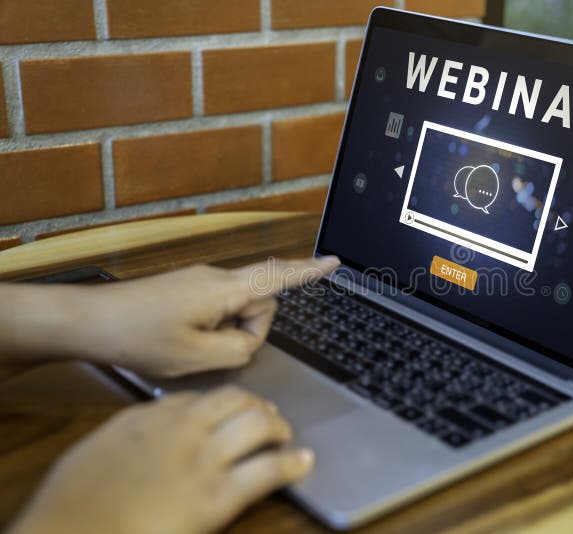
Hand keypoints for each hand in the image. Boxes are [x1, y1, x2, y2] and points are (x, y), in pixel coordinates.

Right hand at [11, 386, 312, 533]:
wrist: (73, 533)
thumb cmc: (70, 505)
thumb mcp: (92, 454)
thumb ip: (125, 438)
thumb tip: (142, 436)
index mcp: (147, 418)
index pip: (194, 398)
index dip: (218, 403)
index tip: (227, 408)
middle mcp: (181, 429)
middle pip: (233, 401)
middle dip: (254, 405)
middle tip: (266, 413)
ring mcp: (203, 460)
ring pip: (257, 424)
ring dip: (276, 426)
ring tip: (284, 433)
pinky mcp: (218, 496)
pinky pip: (267, 470)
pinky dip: (291, 463)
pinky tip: (303, 462)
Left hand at [87, 256, 339, 376]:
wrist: (89, 322)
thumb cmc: (137, 337)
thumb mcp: (195, 357)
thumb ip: (238, 349)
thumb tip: (250, 341)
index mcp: (222, 289)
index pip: (277, 276)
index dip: (308, 271)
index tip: (333, 262)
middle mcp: (215, 278)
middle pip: (259, 301)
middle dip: (250, 330)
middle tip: (214, 351)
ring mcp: (200, 283)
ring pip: (238, 308)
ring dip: (228, 333)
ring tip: (191, 347)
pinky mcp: (188, 291)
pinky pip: (218, 309)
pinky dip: (213, 328)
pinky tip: (184, 341)